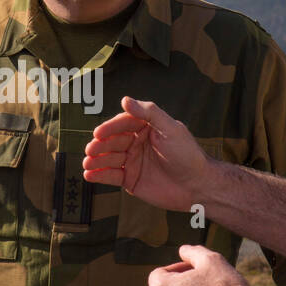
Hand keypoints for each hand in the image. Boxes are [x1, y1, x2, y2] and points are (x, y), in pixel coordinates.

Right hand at [82, 96, 209, 211]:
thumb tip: (125, 99)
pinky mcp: (130, 180)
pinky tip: (89, 175)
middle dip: (100, 145)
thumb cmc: (187, 154)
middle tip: (90, 149)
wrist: (198, 186)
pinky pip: (111, 176)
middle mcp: (136, 143)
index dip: (110, 128)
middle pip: (113, 142)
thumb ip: (149, 113)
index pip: (123, 124)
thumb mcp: (171, 129)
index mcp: (145, 128)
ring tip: (87, 163)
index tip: (98, 133)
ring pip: (109, 159)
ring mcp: (132, 162)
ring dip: (96, 160)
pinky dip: (99, 175)